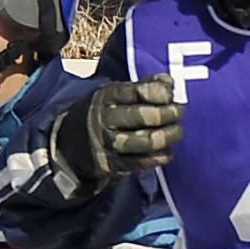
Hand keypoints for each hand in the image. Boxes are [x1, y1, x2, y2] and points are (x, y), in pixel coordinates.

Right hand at [59, 75, 185, 185]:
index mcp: (106, 98)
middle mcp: (105, 120)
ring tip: (177, 131)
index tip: (170, 94)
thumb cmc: (102, 114)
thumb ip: (142, 86)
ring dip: (169, 136)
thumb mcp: (114, 94)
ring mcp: (108, 145)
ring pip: (146, 141)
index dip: (158, 92)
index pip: (136, 92)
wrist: (69, 144)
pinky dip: (161, 157)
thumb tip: (169, 82)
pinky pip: (143, 163)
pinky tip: (167, 151)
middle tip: (180, 111)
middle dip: (169, 114)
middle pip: (144, 116)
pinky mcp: (113, 166)